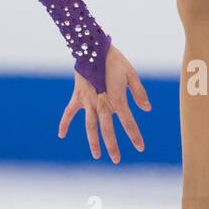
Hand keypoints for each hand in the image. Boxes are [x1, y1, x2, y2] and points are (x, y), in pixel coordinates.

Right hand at [57, 44, 150, 162]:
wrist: (93, 48)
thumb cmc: (115, 60)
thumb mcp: (131, 74)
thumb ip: (139, 93)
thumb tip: (147, 109)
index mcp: (117, 99)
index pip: (128, 122)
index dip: (134, 136)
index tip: (140, 148)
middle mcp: (101, 103)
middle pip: (107, 129)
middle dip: (112, 146)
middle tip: (116, 160)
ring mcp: (88, 101)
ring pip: (90, 126)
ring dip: (93, 142)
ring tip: (97, 155)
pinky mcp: (78, 96)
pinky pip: (69, 112)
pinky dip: (64, 123)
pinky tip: (61, 135)